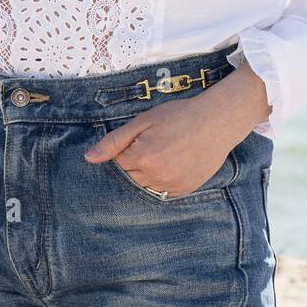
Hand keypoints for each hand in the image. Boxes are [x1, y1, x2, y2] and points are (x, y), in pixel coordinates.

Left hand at [83, 63, 270, 196]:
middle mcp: (155, 176)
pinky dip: (163, 180)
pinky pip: (163, 191)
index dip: (127, 149)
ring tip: (166, 152)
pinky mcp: (184, 191)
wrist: (217, 122)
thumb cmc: (179, 115)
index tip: (142, 138)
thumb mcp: (144, 121)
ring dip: (148, 173)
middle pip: (130, 177)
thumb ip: (115, 141)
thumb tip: (89, 158)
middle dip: (136, 162)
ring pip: (146, 186)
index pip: (118, 163)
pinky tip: (174, 162)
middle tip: (156, 144)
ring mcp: (171, 186)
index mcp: (142, 157)